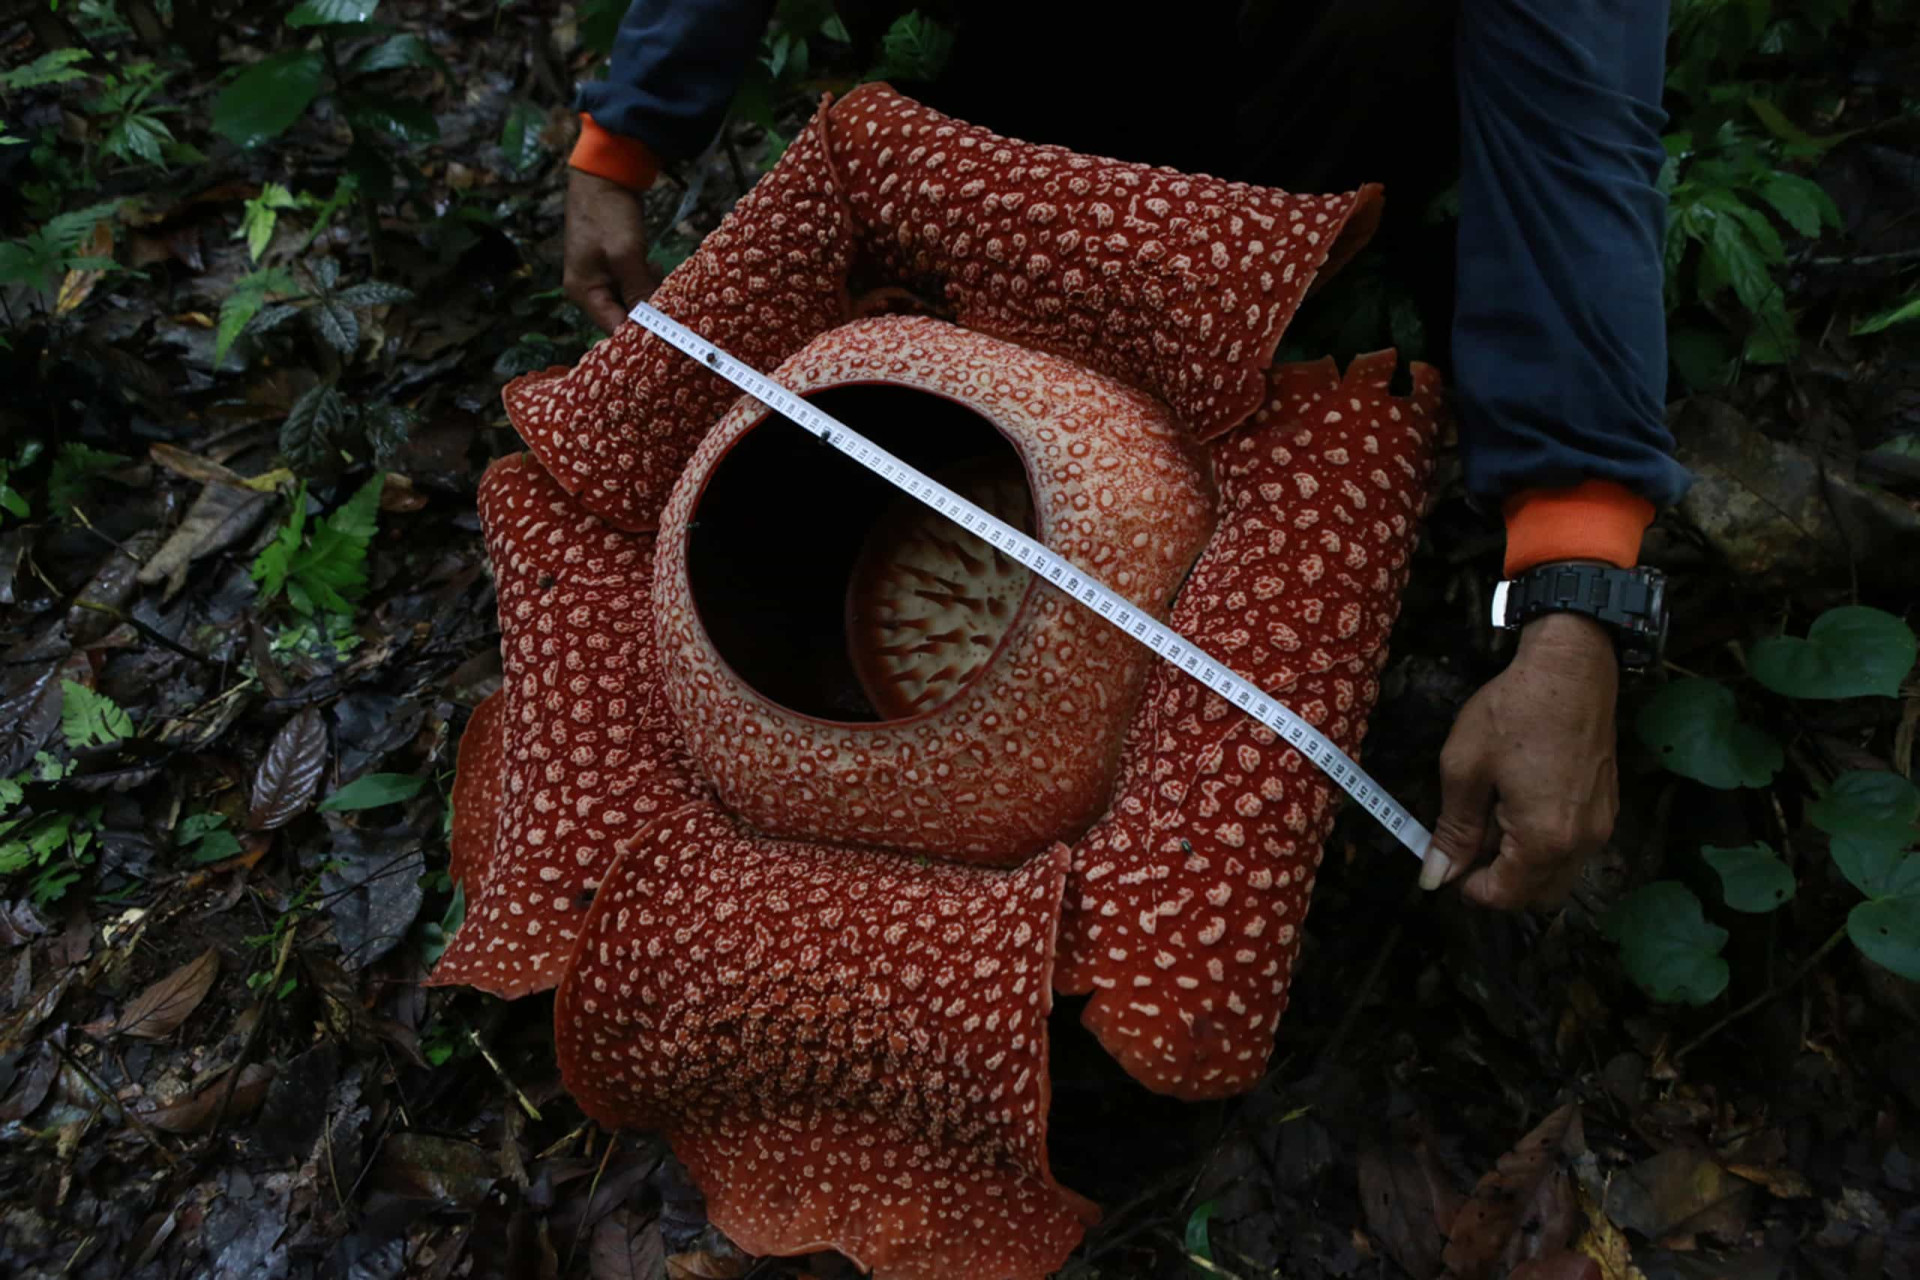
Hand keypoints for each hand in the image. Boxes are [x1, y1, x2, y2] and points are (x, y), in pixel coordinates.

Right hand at [564, 168, 655, 334]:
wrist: (605, 175)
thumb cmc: (608, 214)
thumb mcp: (624, 254)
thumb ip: (638, 289)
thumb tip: (654, 322)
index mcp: (583, 292)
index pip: (613, 327)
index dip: (640, 332)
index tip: (670, 336)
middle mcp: (589, 289)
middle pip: (623, 316)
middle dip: (648, 312)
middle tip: (675, 309)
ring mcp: (601, 276)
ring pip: (631, 300)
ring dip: (650, 295)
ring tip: (668, 286)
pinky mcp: (614, 264)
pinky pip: (633, 283)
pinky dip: (648, 281)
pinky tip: (657, 269)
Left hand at [1422, 611, 1619, 908]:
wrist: (1571, 669)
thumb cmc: (1514, 712)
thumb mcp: (1465, 768)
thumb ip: (1452, 830)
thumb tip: (1435, 877)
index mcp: (1544, 839)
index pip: (1503, 896)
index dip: (1468, 887)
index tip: (1446, 860)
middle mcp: (1582, 843)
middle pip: (1534, 896)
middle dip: (1497, 882)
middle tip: (1466, 842)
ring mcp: (1601, 827)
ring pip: (1556, 876)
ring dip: (1521, 865)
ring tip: (1492, 818)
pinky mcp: (1607, 809)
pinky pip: (1572, 850)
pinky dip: (1544, 846)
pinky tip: (1520, 806)